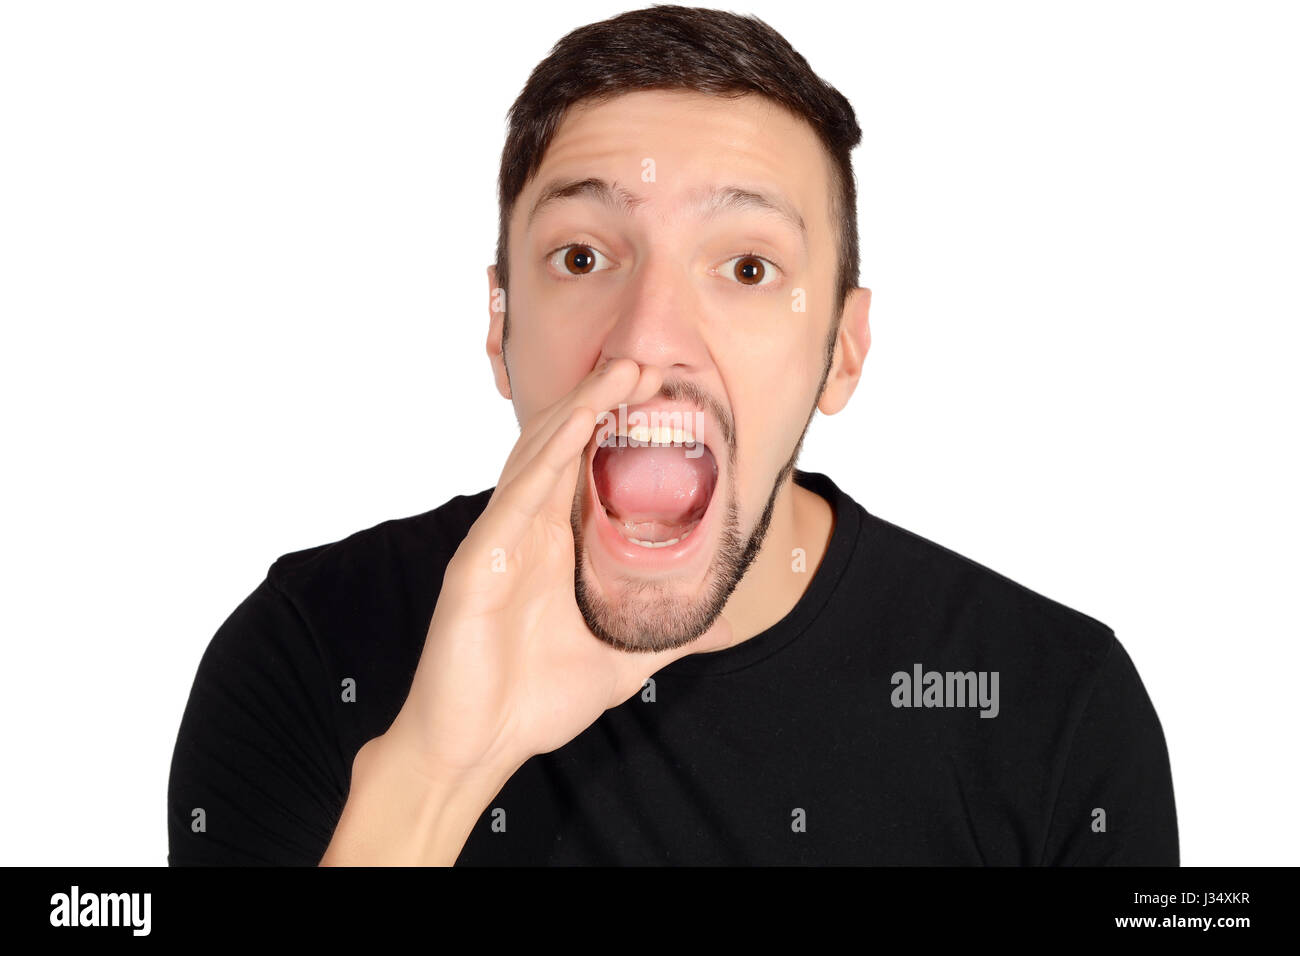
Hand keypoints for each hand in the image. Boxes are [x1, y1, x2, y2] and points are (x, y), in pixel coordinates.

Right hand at [388, 358, 734, 782]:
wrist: (475, 748)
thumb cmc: (533, 700)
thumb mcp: (623, 659)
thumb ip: (670, 634)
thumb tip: (727, 623)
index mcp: (558, 547)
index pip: (590, 469)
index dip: (621, 427)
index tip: (663, 392)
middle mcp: (528, 532)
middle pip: (565, 447)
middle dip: (603, 399)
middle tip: (647, 358)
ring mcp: (501, 541)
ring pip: (540, 456)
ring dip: (580, 408)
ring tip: (620, 370)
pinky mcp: (479, 563)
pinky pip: (515, 497)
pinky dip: (546, 455)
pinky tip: (575, 422)